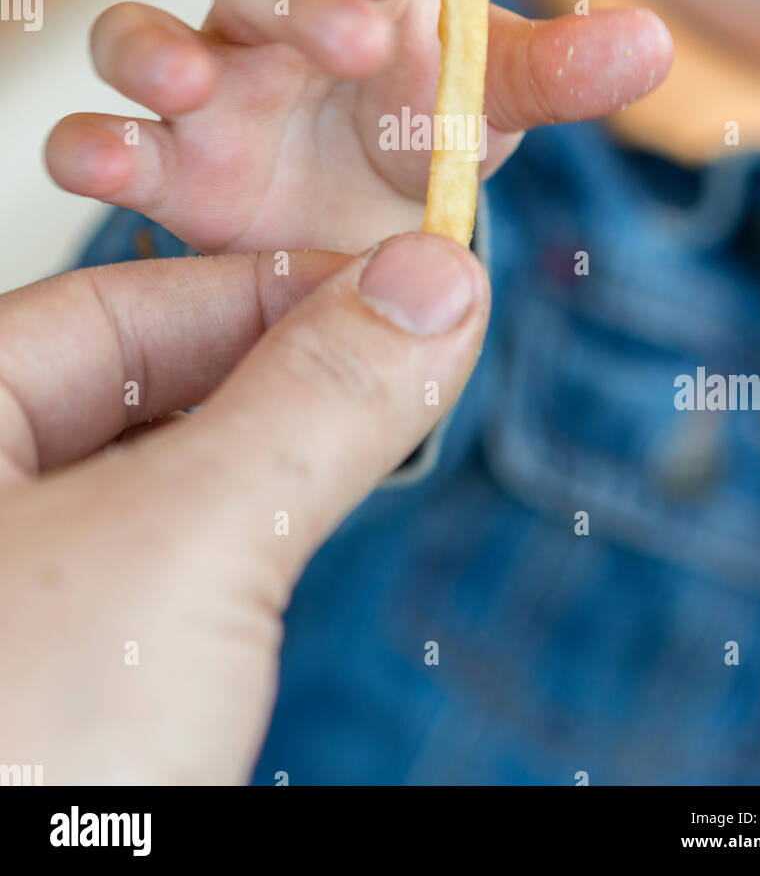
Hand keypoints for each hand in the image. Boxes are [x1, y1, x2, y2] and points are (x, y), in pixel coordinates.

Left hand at [0, 231, 488, 783]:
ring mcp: (21, 592)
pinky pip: (173, 578)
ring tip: (381, 438)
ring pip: (171, 485)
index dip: (279, 287)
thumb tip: (431, 287)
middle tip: (415, 365)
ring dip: (280, 460)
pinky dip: (252, 549)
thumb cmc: (14, 760)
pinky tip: (302, 545)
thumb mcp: (186, 549)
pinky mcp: (67, 679)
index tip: (407, 290)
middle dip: (288, 372)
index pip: (131, 305)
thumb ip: (314, 403)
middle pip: (152, 388)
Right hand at [45, 0, 672, 253]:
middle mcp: (271, 21)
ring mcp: (205, 86)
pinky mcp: (163, 160)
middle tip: (349, 43)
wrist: (358, 222)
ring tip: (190, 81)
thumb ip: (558, 73)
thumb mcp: (490, 101)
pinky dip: (92, 143)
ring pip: (147, 35)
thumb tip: (655, 38)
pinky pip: (103, 135)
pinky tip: (98, 158)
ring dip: (157, 48)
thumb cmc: (423, 128)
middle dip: (298, 2)